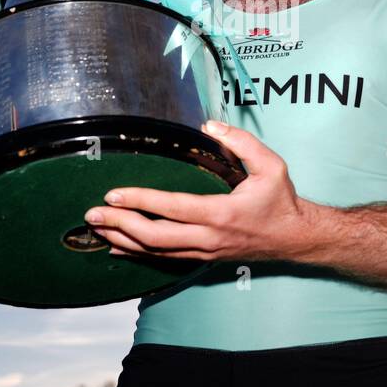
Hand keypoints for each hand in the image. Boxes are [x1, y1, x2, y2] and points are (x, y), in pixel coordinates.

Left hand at [83, 120, 313, 261]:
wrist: (295, 238)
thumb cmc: (281, 201)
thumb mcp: (271, 165)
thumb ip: (242, 142)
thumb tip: (210, 126)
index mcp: (221, 213)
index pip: (172, 207)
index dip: (140, 201)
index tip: (114, 194)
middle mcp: (208, 238)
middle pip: (154, 236)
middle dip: (119, 225)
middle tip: (92, 215)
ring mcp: (204, 253)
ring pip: (156, 252)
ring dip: (123, 241)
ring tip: (97, 229)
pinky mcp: (203, 259)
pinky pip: (164, 260)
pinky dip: (138, 255)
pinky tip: (118, 249)